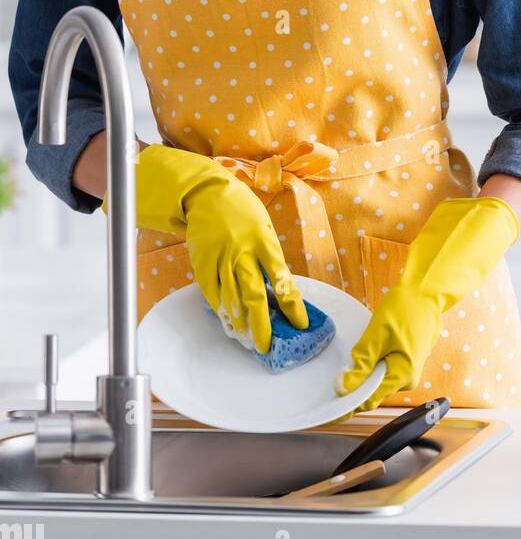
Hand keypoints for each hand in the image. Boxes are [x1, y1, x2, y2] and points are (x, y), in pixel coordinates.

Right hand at [102, 143, 307, 350]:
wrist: (208, 194)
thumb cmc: (243, 211)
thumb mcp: (264, 228)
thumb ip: (269, 257)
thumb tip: (277, 289)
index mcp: (265, 242)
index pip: (283, 280)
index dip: (293, 306)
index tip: (300, 325)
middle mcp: (243, 253)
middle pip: (254, 295)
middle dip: (262, 325)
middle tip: (266, 345)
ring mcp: (221, 259)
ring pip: (231, 299)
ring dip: (240, 322)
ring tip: (247, 338)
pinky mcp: (202, 262)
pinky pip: (211, 292)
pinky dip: (220, 308)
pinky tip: (228, 319)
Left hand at [333, 196, 519, 411]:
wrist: (426, 292)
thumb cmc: (405, 309)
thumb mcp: (378, 334)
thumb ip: (361, 363)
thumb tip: (342, 388)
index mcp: (402, 376)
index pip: (368, 401)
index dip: (346, 405)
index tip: (327, 408)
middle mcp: (407, 379)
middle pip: (372, 393)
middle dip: (352, 390)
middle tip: (330, 383)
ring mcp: (407, 371)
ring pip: (377, 382)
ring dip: (361, 377)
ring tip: (343, 370)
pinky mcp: (405, 361)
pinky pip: (383, 371)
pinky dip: (370, 368)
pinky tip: (360, 359)